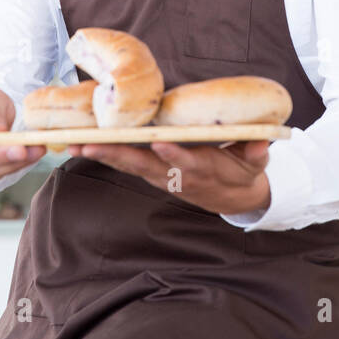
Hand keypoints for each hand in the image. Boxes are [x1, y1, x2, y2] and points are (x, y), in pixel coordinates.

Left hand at [66, 140, 271, 214]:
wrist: (234, 198)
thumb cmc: (243, 172)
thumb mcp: (255, 165)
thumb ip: (256, 152)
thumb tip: (263, 141)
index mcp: (203, 169)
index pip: (187, 162)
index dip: (174, 155)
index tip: (160, 143)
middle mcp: (176, 175)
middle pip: (144, 165)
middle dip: (116, 155)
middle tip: (90, 145)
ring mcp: (161, 176)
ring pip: (129, 165)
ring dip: (102, 155)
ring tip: (75, 144)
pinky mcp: (152, 173)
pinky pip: (126, 164)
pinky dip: (104, 155)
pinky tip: (81, 145)